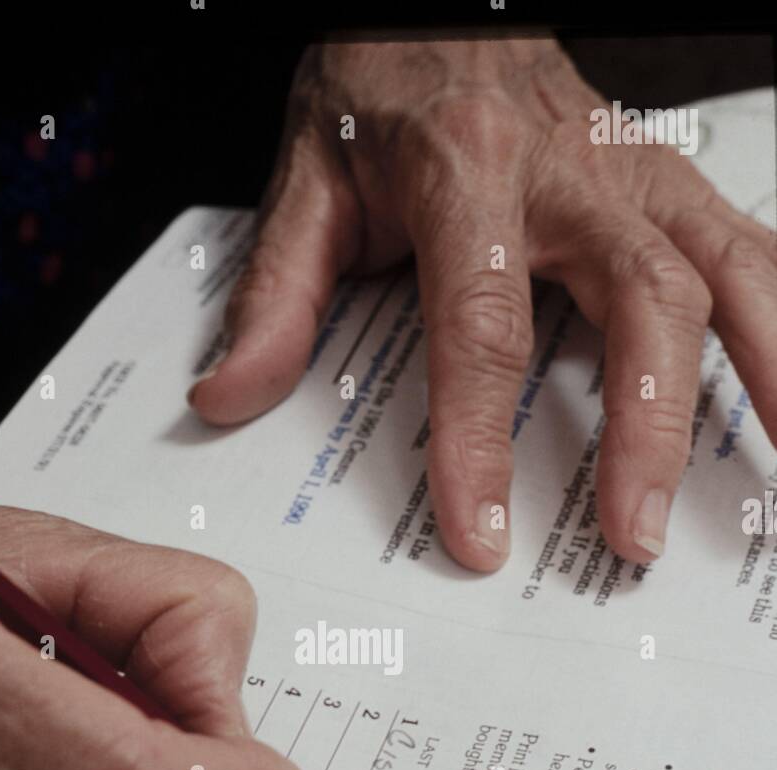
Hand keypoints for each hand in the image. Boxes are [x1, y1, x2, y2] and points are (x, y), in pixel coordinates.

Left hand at [188, 38, 776, 570]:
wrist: (436, 6)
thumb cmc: (380, 95)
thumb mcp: (307, 182)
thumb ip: (276, 292)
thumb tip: (230, 396)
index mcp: (467, 174)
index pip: (482, 329)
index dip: (482, 440)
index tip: (481, 533)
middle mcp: (569, 171)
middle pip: (639, 304)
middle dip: (645, 430)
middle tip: (631, 534)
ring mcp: (634, 171)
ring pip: (721, 270)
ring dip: (761, 372)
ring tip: (772, 476)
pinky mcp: (668, 178)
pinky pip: (747, 245)